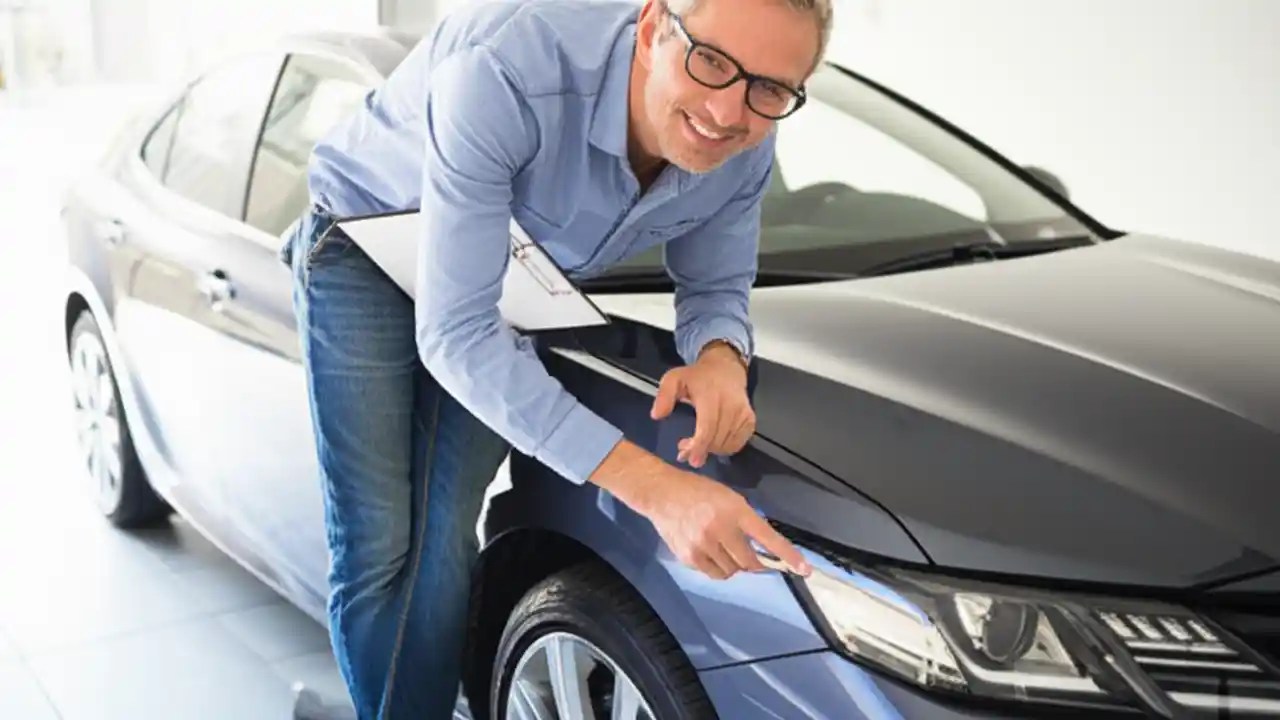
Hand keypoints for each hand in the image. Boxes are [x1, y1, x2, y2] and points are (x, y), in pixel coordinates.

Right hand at [639, 465, 811, 579]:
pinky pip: (714, 573)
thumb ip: (746, 521)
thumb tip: (762, 547)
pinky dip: (717, 567)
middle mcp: (721, 530)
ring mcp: (704, 545)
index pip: (768, 538)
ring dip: (734, 565)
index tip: (805, 570)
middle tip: (750, 555)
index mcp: (736, 511)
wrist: (662, 494)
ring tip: (723, 548)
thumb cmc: (700, 492)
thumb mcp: (729, 498)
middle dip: (754, 563)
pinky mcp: (689, 557)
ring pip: (732, 571)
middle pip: (750, 562)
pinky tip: (708, 551)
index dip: (788, 556)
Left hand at [650, 342, 753, 467]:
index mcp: (711, 395)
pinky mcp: (750, 421)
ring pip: (728, 444)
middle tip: (684, 451)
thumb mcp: (674, 378)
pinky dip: (724, 448)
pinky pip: (737, 443)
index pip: (708, 427)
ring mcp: (743, 414)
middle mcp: (731, 405)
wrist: (726, 368)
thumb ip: (664, 395)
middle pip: (717, 439)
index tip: (688, 458)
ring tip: (698, 444)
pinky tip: (713, 442)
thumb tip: (656, 415)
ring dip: (711, 450)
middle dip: (700, 450)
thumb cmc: (698, 376)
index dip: (698, 445)